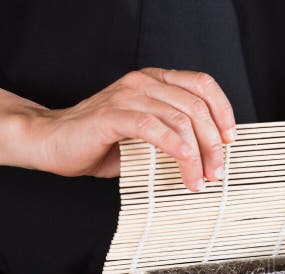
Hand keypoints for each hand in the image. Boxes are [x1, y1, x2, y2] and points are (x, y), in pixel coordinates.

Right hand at [3, 68, 235, 190]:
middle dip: (214, 144)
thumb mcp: (149, 136)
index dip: (223, 111)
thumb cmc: (102, 143)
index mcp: (155, 81)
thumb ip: (177, 136)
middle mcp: (144, 83)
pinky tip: (186, 169)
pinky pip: (155, 128)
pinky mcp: (113, 115)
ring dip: (198, 155)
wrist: (53, 143)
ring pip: (180, 120)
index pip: (202, 85)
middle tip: (217, 172)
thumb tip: (213, 156)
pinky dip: (177, 151)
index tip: (231, 140)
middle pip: (196, 107)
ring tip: (201, 180)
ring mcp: (127, 96)